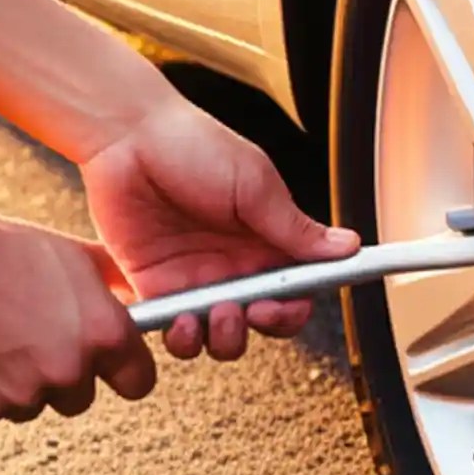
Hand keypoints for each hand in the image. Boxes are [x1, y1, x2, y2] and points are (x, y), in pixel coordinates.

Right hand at [0, 214, 154, 425]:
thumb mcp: (75, 258)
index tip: (111, 366)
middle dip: (64, 375)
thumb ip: (116, 288)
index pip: (139, 382)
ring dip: (20, 382)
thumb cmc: (6, 250)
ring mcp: (23, 395)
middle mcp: (70, 371)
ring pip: (34, 404)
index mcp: (104, 334)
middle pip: (82, 398)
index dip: (124, 372)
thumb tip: (148, 306)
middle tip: (32, 336)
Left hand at [79, 99, 360, 360]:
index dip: (297, 306)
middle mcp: (233, 265)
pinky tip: (182, 321)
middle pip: (262, 320)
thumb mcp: (253, 184)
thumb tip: (348, 248)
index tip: (291, 303)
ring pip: (220, 335)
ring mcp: (195, 278)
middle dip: (263, 325)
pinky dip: (182, 338)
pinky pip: (174, 330)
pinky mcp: (157, 287)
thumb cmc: (191, 145)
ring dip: (225, 339)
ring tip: (218, 314)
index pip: (296, 288)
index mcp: (265, 239)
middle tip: (253, 310)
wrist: (126, 136)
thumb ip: (295, 227)